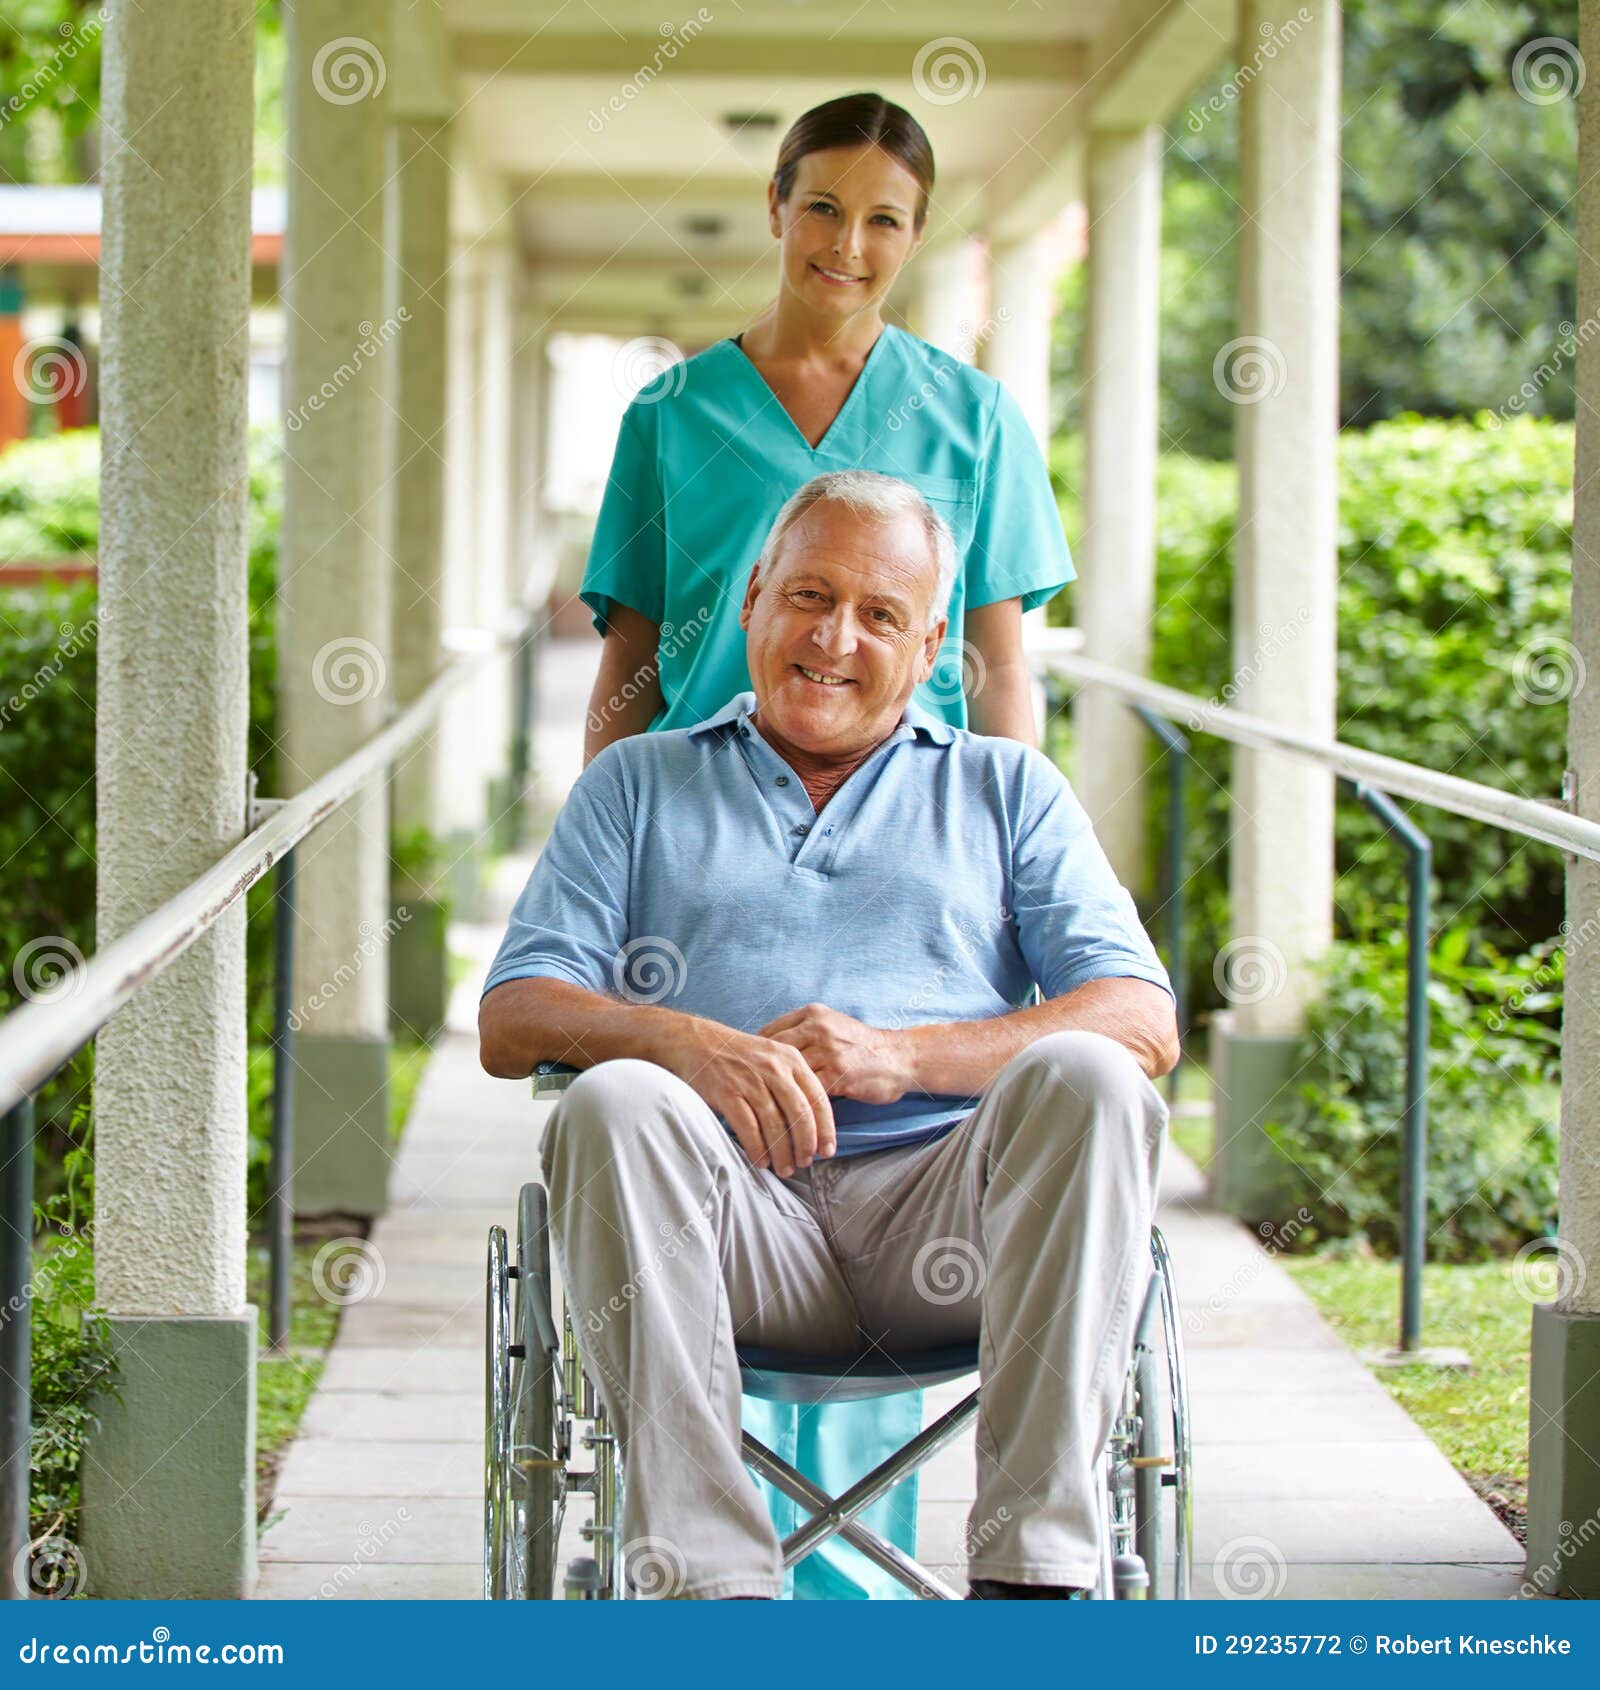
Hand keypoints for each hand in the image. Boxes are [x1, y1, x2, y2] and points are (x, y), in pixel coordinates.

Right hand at [654, 1022, 835, 1177]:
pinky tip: (761, 1160)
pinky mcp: (727, 1093)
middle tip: (806, 1163)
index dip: (826, 1129)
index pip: (818, 1098)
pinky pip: (749, 1129)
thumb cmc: (738, 1055)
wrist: (696, 1041)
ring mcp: (750, 1081)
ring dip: (782, 1153)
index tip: (828, 1151)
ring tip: (785, 1169)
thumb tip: (812, 1123)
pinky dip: (758, 1149)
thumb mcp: (773, 1056)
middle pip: (800, 1114)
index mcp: (791, 1059)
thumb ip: (793, 1082)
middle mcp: (774, 1068)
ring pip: (775, 1125)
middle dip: (806, 1145)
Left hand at [756, 1004, 913, 1105]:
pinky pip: (807, 1094)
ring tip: (759, 1113)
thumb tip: (767, 1051)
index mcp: (813, 1015)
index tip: (744, 1072)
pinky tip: (785, 1120)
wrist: (900, 1058)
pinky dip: (795, 1109)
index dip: (754, 1055)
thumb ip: (803, 1034)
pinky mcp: (839, 1075)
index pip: (768, 1032)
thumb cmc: (862, 1046)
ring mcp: (828, 1051)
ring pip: (788, 1076)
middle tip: (744, 1095)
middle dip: (758, 1076)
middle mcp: (818, 1028)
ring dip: (773, 1097)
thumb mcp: (832, 1026)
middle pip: (772, 1053)